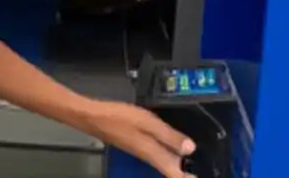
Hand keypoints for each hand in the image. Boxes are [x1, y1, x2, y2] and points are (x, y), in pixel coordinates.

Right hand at [76, 100, 195, 177]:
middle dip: (182, 170)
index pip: (174, 173)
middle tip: (197, 168)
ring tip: (188, 155)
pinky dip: (166, 151)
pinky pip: (155, 152)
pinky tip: (168, 142)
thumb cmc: (119, 118)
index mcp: (152, 153)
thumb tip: (190, 149)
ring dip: (175, 161)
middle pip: (169, 169)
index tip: (197, 177)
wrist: (91, 117)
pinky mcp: (134, 144)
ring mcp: (139, 151)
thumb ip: (168, 135)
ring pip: (162, 160)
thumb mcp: (147, 123)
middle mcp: (147, 156)